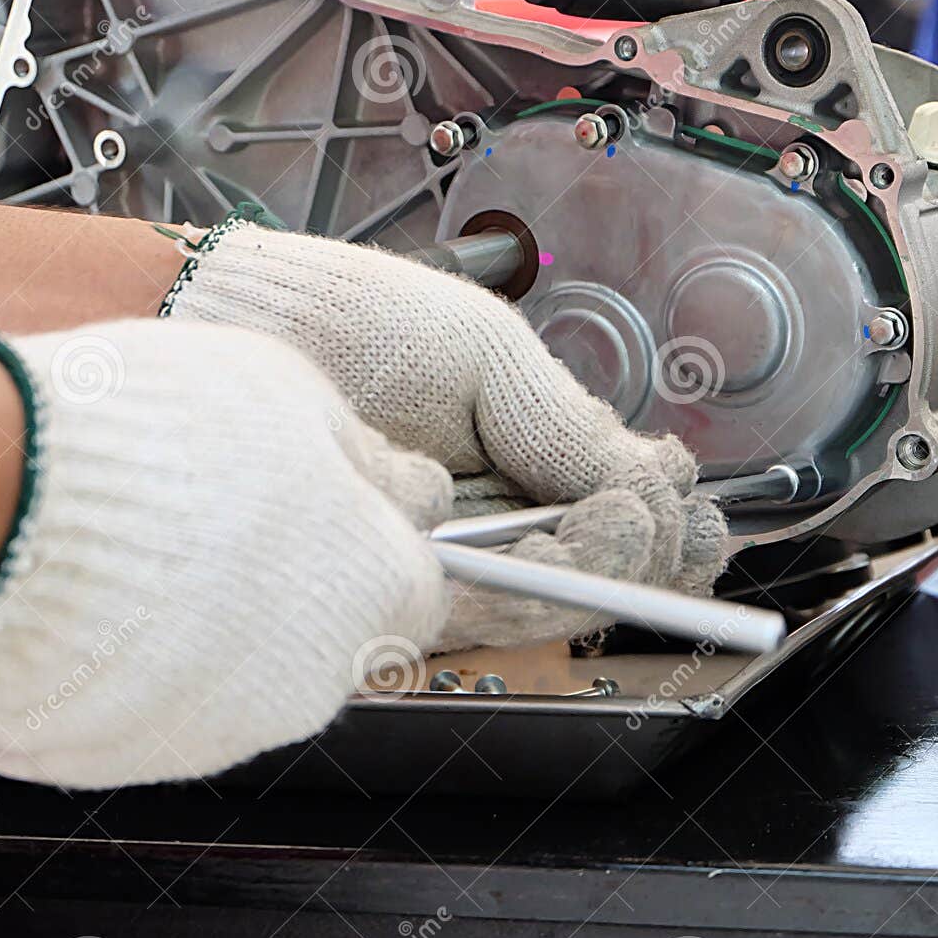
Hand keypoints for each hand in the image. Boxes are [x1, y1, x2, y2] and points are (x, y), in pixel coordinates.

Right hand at [0, 319, 452, 788]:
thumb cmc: (147, 439)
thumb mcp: (291, 391)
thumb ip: (360, 453)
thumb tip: (399, 483)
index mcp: (375, 589)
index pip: (417, 588)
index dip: (374, 543)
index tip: (335, 513)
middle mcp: (316, 680)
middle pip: (332, 639)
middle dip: (298, 588)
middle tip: (224, 518)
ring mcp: (222, 732)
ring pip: (245, 679)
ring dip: (217, 627)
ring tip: (143, 551)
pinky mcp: (132, 760)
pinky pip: (158, 709)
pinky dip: (141, 666)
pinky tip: (97, 602)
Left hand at [162, 223, 725, 597]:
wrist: (240, 329)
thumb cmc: (355, 323)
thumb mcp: (487, 357)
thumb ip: (570, 424)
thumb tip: (663, 480)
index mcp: (531, 463)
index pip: (624, 516)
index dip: (673, 529)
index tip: (697, 517)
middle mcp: (498, 521)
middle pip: (599, 572)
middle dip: (642, 551)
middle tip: (650, 516)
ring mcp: (452, 561)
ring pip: (550, 601)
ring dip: (598, 569)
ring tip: (622, 524)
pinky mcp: (398, 588)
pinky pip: (481, 614)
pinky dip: (532, 590)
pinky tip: (554, 549)